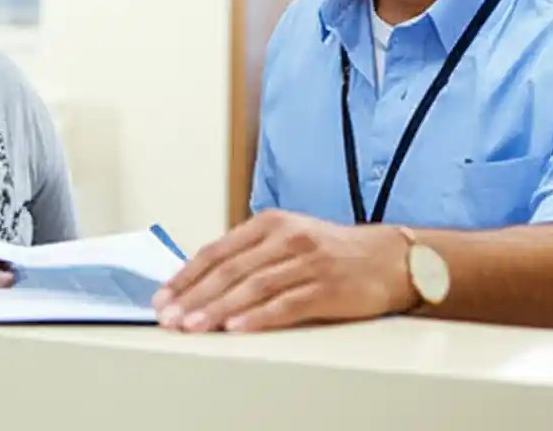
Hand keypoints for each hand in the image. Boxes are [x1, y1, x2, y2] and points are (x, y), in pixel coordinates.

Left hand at [151, 210, 415, 332]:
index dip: (186, 276)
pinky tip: (236, 328)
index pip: (216, 251)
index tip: (162, 297)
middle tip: (170, 317)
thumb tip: (199, 281)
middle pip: (229, 270)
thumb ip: (248, 255)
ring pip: (253, 287)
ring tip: (194, 326)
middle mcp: (286, 238)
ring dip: (218, 309)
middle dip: (194, 295)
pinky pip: (286, 304)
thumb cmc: (330, 252)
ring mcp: (307, 262)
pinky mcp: (327, 287)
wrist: (390, 257)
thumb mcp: (285, 239)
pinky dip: (258, 317)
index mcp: (269, 224)